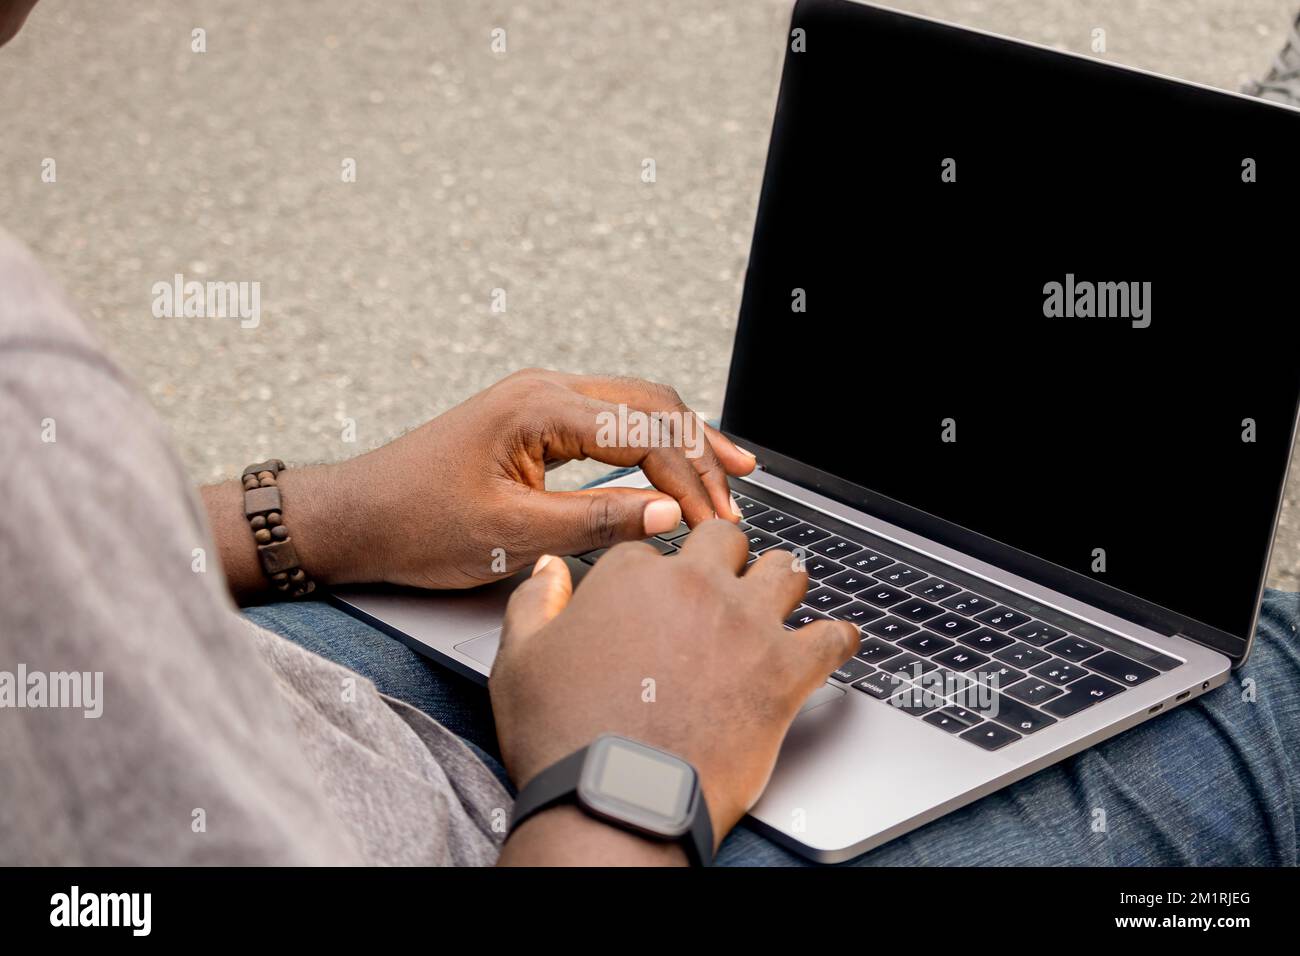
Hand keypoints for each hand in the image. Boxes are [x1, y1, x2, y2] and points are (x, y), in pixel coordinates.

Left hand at [256, 369, 756, 592]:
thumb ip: (596, 522)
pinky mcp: (534, 417)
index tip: (716, 523)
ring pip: (635, 406)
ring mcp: (539, 398)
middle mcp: (545, 389)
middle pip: (651, 406)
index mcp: (541, 408)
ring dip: (682, 440)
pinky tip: (672, 461)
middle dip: (699, 452)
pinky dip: (649, 441)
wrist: (357, 515)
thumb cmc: (418, 524)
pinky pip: (609, 418)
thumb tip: (670, 515)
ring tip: (730, 471)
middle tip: (735, 499)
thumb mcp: (511, 535)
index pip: (644, 434)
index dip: (690, 480)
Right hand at [489, 521, 858, 850]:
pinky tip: (832, 644)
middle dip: (724, 558)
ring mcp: (745, 627)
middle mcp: (695, 589)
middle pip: (725, 540)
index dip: (654, 574)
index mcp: (633, 578)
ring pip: (786, 571)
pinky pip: (833, 637)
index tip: (656, 597)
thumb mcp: (519, 662)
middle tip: (721, 586)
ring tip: (777, 599)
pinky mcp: (784, 673)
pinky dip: (837, 639)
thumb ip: (535, 603)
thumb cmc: (566, 738)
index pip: (652, 548)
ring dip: (782, 583)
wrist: (617, 801)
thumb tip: (549, 571)